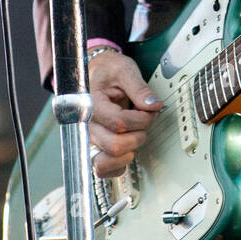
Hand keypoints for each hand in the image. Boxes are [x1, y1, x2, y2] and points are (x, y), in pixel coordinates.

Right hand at [86, 49, 162, 177]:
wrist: (96, 73)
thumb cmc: (107, 71)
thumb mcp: (125, 70)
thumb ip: (140, 88)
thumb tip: (153, 106)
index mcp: (90, 104)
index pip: (119, 122)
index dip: (141, 119)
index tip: (149, 111)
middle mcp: (86, 125)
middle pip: (114, 145)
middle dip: (138, 135)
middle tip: (143, 122)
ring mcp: (89, 138)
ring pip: (106, 161)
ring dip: (129, 151)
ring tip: (135, 135)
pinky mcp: (94, 147)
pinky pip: (102, 169)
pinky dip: (119, 164)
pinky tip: (128, 150)